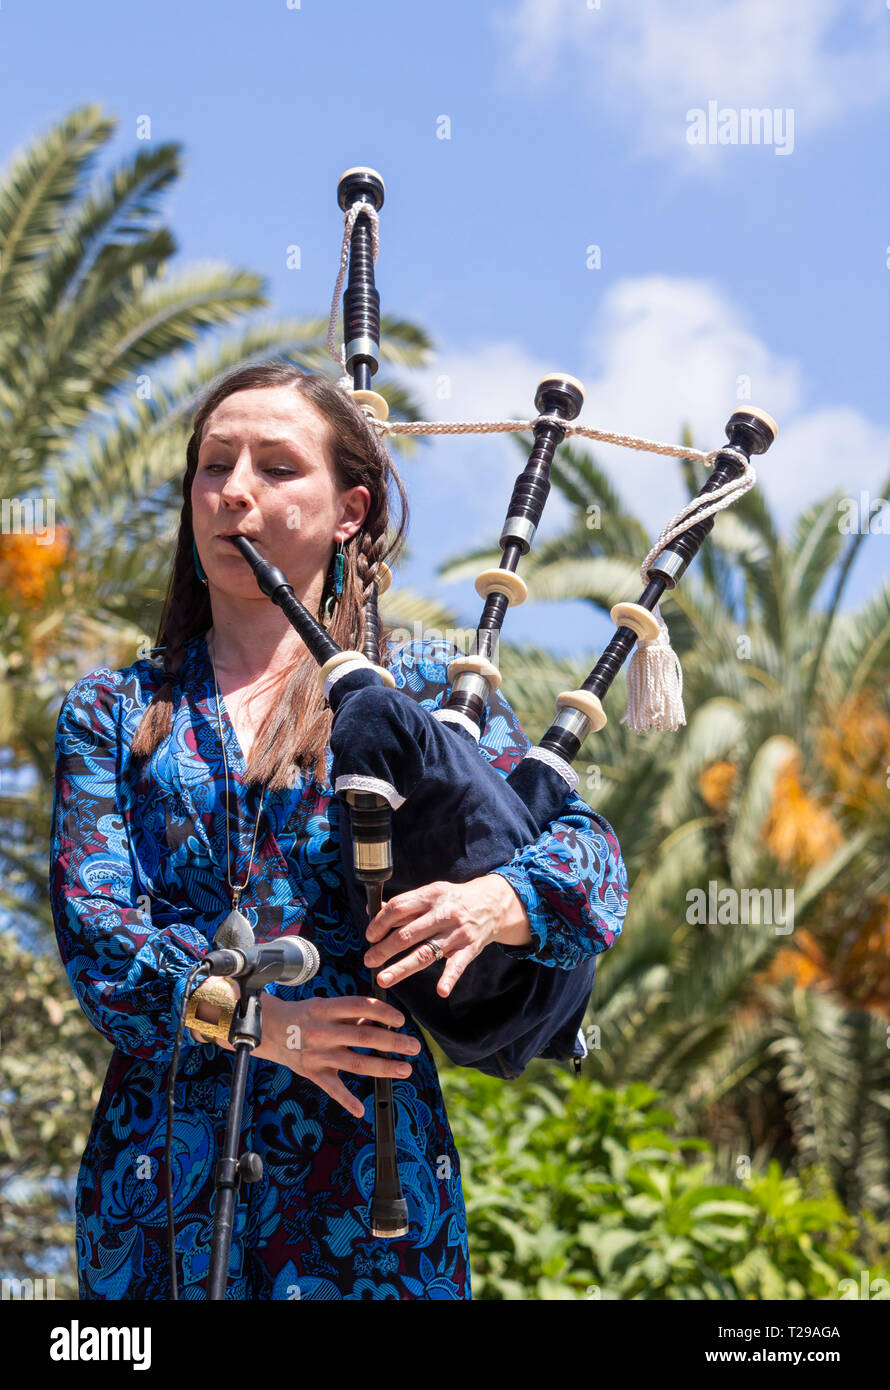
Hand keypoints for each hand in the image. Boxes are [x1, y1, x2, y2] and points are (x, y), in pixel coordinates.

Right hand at [194, 988, 421, 1118]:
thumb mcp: (325, 1006)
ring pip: (355, 1063)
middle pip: (363, 1037)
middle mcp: (322, 1031)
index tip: (401, 1020)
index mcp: (325, 1008)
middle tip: (414, 1046)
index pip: (360, 1006)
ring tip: (405, 1069)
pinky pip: (331, 1088)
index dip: (383, 1012)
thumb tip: (380, 1021)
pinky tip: (361, 1110)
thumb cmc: (304, 1015)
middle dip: (393, 1042)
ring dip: (383, 1067)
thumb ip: (351, 1015)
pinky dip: (346, 1101)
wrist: (266, 1030)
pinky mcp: (312, 1072)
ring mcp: (317, 1054)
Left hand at [364, 875, 532, 996]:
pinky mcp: (469, 948)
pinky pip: (458, 965)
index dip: (380, 923)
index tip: (370, 936)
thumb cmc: (452, 900)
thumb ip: (404, 904)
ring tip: (384, 978)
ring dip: (402, 968)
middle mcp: (442, 913)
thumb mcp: (430, 894)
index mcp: (430, 895)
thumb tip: (373, 909)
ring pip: (425, 952)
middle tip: (368, 961)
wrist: (491, 904)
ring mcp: (456, 933)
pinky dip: (450, 978)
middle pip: (407, 934)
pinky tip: (441, 990)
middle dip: (384, 949)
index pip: (398, 908)